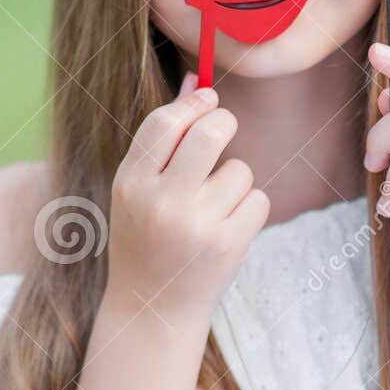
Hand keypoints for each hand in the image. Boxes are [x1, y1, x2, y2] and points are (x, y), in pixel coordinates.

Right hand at [106, 74, 270, 324]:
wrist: (153, 308)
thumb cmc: (145, 236)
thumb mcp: (137, 188)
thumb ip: (163, 137)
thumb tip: (196, 81)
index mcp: (131, 183)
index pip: (165, 122)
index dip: (194, 103)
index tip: (208, 99)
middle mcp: (161, 203)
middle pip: (210, 134)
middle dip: (225, 123)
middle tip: (224, 129)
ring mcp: (196, 226)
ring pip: (240, 170)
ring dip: (235, 179)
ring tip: (214, 205)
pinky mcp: (227, 246)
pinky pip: (258, 200)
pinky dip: (250, 207)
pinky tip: (227, 226)